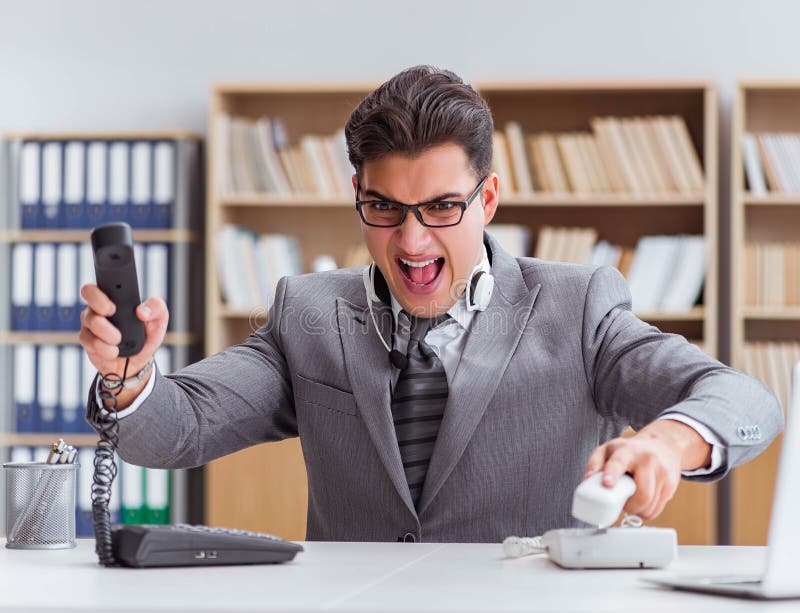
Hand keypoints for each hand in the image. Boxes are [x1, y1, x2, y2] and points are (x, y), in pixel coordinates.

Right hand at [79, 283, 168, 404]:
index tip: (114, 304)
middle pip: (87, 293)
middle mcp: (99, 307)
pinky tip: (114, 351)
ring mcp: (91, 324)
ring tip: (119, 340)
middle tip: (112, 312)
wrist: (139, 361)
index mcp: (115, 298)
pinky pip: (90, 341)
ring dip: (107, 332)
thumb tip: (142, 311)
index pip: (102, 283)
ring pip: (90, 321)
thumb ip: (156, 308)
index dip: (102, 287)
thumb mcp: (159, 320)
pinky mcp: (88, 342)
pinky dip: (104, 348)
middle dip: (99, 303)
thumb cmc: (147, 334)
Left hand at [582, 420, 711, 519]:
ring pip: (650, 505)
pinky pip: (658, 508)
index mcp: (628, 450)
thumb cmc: (631, 450)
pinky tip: (642, 502)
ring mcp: (662, 472)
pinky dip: (647, 511)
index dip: (612, 474)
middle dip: (630, 506)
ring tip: (631, 501)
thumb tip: (586, 481)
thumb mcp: (609, 449)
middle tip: (623, 504)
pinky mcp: (672, 484)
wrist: (663, 444)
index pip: (619, 462)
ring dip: (638, 511)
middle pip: (642, 493)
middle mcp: (648, 460)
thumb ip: (595, 463)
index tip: (607, 484)